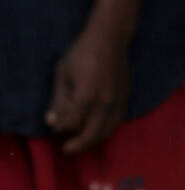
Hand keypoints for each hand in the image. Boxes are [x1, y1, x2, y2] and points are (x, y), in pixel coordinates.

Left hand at [44, 26, 129, 153]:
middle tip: (66, 149)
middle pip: (93, 133)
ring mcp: (118, 101)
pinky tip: (98, 130)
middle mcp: (105, 102)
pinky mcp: (126, 99)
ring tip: (82, 143)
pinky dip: (106, 130)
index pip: (73, 123)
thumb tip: (52, 122)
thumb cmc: (82, 54)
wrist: (110, 40)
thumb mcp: (62, 75)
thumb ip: (58, 101)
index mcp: (87, 95)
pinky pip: (116, 122)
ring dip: (93, 140)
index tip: (53, 129)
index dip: (61, 128)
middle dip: (78, 144)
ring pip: (107, 130)